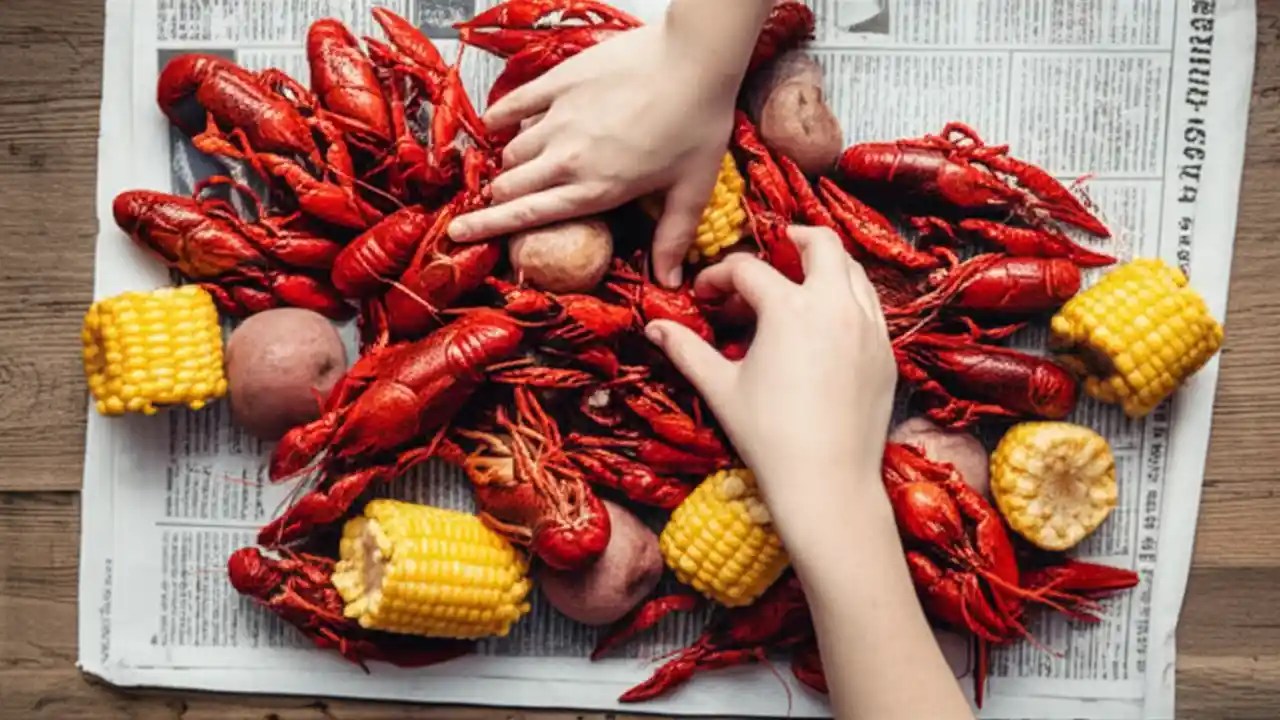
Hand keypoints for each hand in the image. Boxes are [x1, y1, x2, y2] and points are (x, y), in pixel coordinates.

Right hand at [448, 24, 737, 286]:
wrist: (693, 59)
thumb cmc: (698, 121)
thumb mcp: (691, 189)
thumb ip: (672, 237)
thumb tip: (669, 282)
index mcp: (594, 189)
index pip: (526, 216)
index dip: (486, 228)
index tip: (457, 233)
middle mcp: (566, 158)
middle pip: (510, 184)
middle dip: (500, 198)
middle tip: (500, 201)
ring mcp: (557, 118)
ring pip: (512, 149)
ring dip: (510, 162)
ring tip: (519, 165)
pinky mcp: (557, 82)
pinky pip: (514, 104)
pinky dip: (501, 118)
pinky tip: (498, 124)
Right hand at [644, 226, 896, 541]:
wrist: (828, 483)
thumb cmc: (768, 436)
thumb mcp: (720, 388)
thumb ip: (686, 349)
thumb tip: (654, 328)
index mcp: (790, 307)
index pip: (748, 269)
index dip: (718, 276)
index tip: (704, 296)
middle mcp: (835, 305)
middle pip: (820, 243)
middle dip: (791, 239)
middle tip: (771, 253)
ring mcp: (868, 327)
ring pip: (852, 270)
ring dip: (823, 266)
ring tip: (798, 286)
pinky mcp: (886, 352)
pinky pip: (870, 306)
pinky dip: (846, 298)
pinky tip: (825, 325)